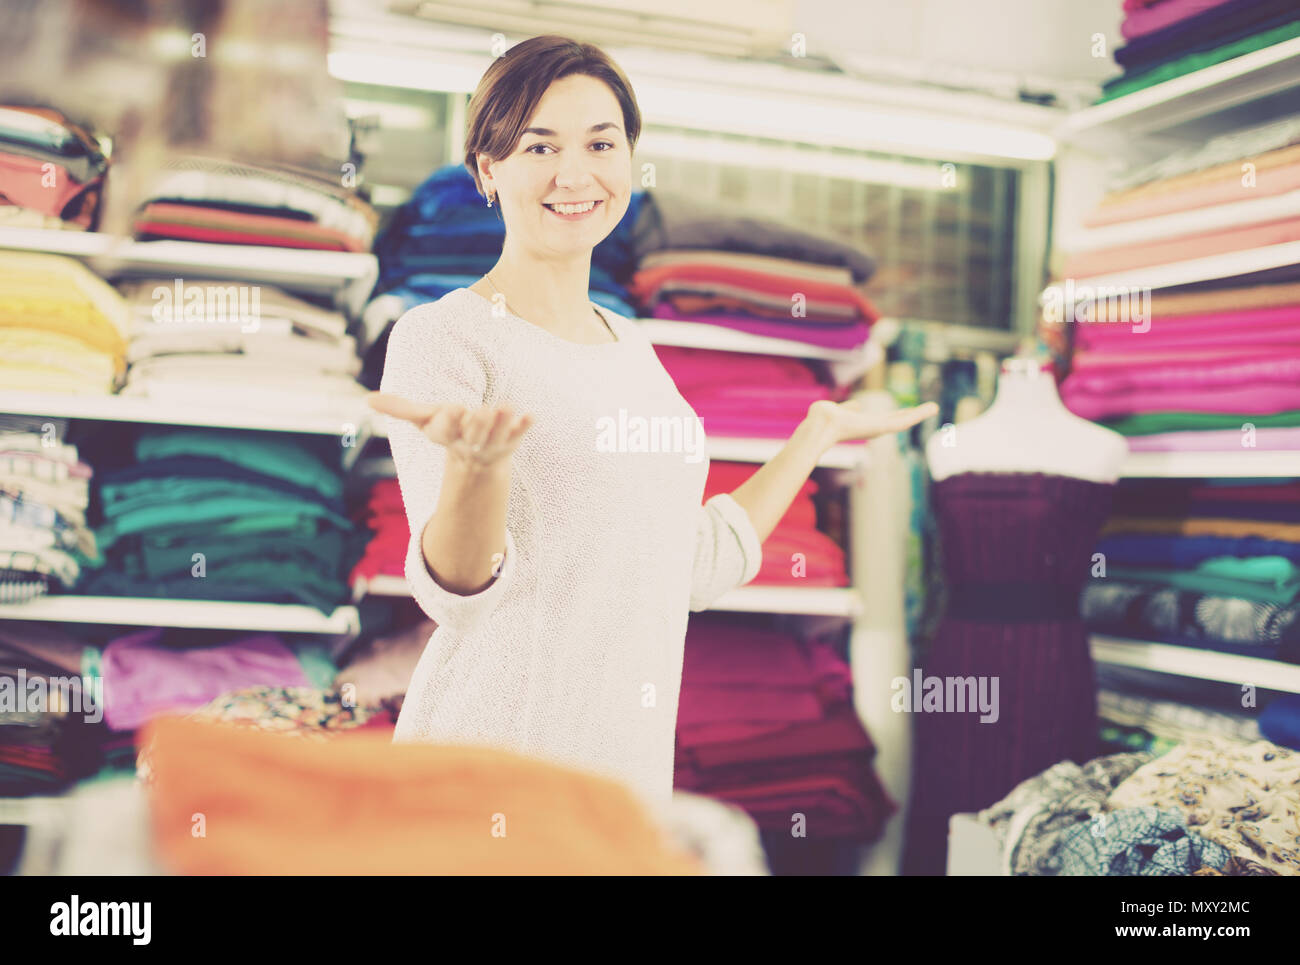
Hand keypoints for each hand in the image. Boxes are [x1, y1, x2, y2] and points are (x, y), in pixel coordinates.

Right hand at [367, 391, 532, 468]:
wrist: (477, 459)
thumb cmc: (448, 430)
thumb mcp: (423, 419)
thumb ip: (400, 409)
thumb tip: (367, 400)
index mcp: (447, 435)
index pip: (445, 430)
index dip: (450, 420)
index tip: (456, 408)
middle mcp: (468, 442)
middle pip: (472, 435)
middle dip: (478, 424)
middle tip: (483, 410)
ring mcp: (490, 444)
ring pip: (496, 436)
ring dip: (503, 423)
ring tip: (508, 406)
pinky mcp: (510, 441)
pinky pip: (518, 435)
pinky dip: (524, 427)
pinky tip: (531, 417)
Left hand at [806, 397, 938, 445]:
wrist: (821, 424)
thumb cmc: (826, 418)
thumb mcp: (841, 410)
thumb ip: (849, 408)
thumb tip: (856, 405)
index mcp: (867, 423)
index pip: (888, 418)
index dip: (900, 414)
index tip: (911, 411)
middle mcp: (875, 427)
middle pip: (899, 420)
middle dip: (915, 414)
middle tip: (932, 409)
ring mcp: (880, 428)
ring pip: (905, 421)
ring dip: (920, 413)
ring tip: (934, 407)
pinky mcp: (883, 426)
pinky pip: (904, 420)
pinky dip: (918, 414)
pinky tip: (930, 408)